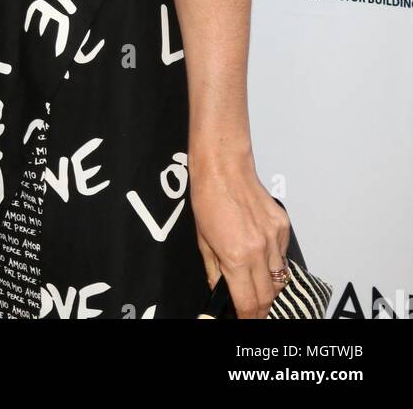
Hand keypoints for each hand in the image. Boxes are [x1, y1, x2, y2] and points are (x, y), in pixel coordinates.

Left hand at [190, 154, 291, 318]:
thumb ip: (214, 272)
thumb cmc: (209, 198)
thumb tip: (221, 291)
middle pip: (269, 296)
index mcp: (237, 257)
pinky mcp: (283, 226)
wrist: (224, 167)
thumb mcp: (203, 242)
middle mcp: (259, 250)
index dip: (247, 317)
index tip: (244, 319)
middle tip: (251, 309)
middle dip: (261, 308)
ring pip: (281, 278)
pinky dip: (274, 260)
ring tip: (256, 280)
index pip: (249, 303)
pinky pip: (283, 254)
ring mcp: (274, 238)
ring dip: (270, 286)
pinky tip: (261, 250)